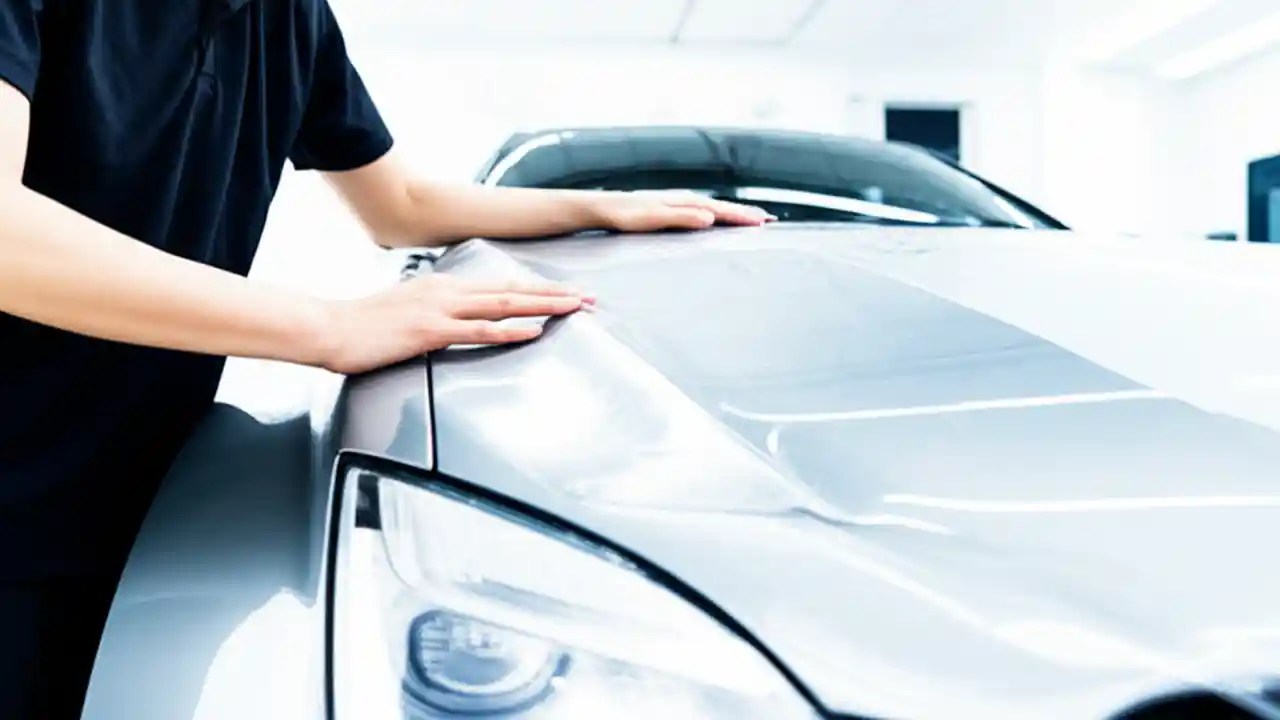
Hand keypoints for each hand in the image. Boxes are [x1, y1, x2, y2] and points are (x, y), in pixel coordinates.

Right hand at [319, 274, 590, 374]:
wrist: (329, 328)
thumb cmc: (363, 325)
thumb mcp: (406, 309)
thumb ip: (434, 311)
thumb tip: (453, 317)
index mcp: (444, 285)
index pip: (501, 285)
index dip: (537, 288)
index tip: (566, 292)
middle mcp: (447, 290)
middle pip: (512, 289)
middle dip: (554, 294)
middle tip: (588, 298)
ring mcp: (439, 309)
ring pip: (503, 304)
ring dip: (543, 305)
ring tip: (575, 308)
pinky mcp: (429, 330)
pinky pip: (478, 330)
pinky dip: (510, 330)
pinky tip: (533, 330)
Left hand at [592, 190, 775, 233]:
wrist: (605, 208)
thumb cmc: (626, 215)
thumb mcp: (654, 218)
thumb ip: (682, 217)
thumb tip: (710, 217)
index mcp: (686, 202)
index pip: (721, 210)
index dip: (742, 217)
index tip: (763, 223)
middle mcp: (686, 200)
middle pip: (723, 207)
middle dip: (745, 214)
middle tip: (768, 221)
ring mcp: (680, 204)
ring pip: (715, 209)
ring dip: (734, 215)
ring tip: (751, 220)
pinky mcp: (672, 210)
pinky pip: (703, 212)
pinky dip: (718, 216)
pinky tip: (718, 220)